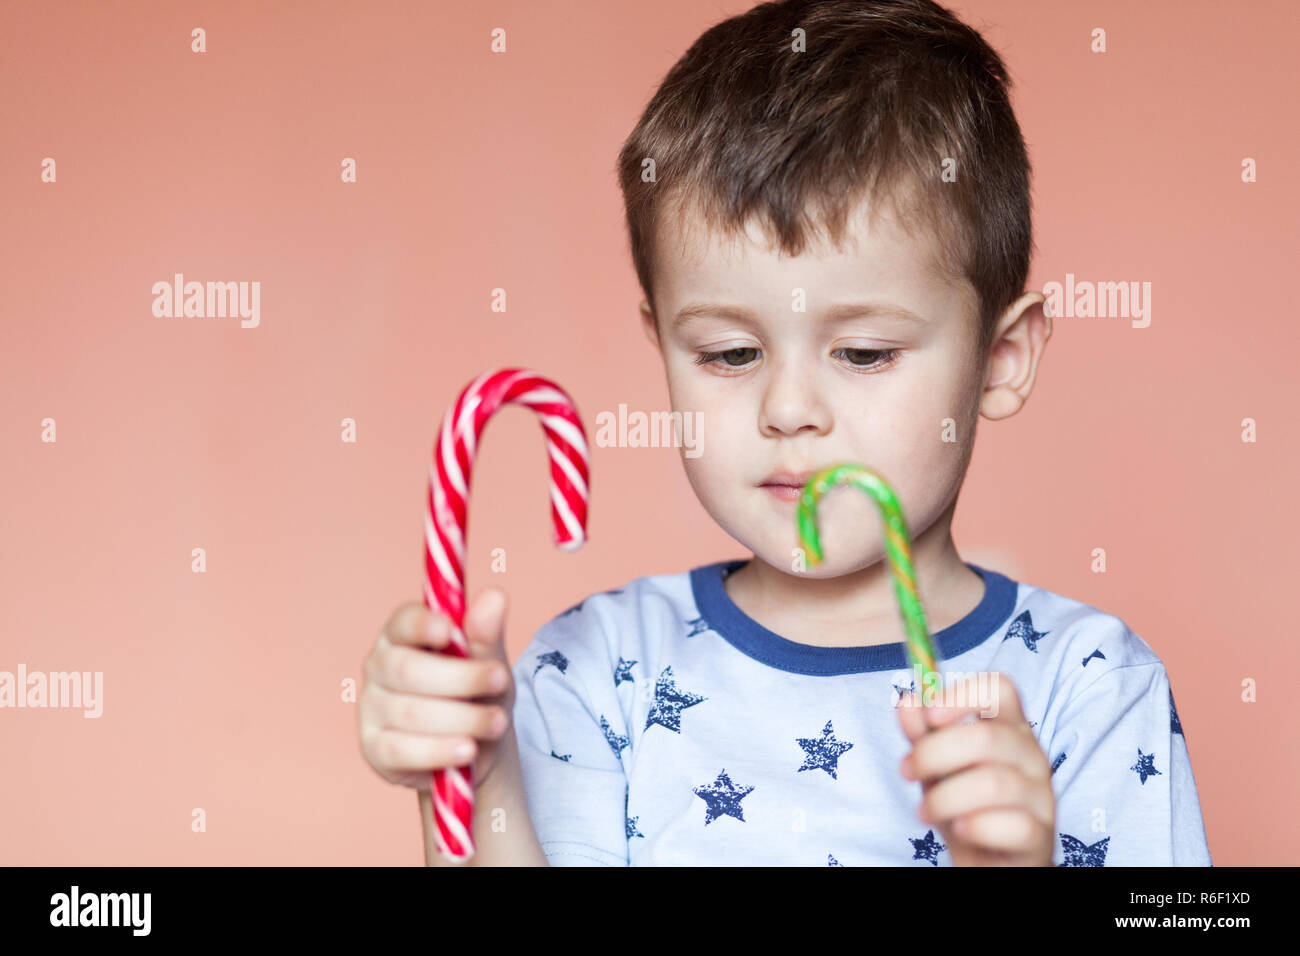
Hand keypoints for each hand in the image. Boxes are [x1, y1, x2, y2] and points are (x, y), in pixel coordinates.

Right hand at [358, 588, 517, 791]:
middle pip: (407, 669)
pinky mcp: (374, 750)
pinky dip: (440, 750)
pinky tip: (468, 749)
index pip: (402, 622)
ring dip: (463, 718)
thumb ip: (487, 634)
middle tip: (501, 681)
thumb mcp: (489, 663)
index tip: (450, 631)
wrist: (474, 748)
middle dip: (461, 678)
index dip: (422, 625)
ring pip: (411, 713)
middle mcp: (379, 667)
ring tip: (497, 722)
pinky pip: (403, 750)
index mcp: (402, 635)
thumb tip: (494, 596)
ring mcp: (371, 709)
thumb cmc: (477, 693)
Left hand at [896, 671, 1054, 865]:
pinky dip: (975, 827)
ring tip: (925, 811)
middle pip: (987, 736)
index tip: (929, 715)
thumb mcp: (936, 767)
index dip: (962, 695)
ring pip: (993, 783)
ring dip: (944, 797)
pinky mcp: (1041, 835)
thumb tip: (907, 702)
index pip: (1000, 689)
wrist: (988, 862)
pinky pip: (1011, 825)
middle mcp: (1032, 755)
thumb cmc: (964, 807)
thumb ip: (923, 734)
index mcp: (1009, 729)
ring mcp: (1041, 796)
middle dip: (933, 753)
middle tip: (907, 771)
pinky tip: (960, 830)